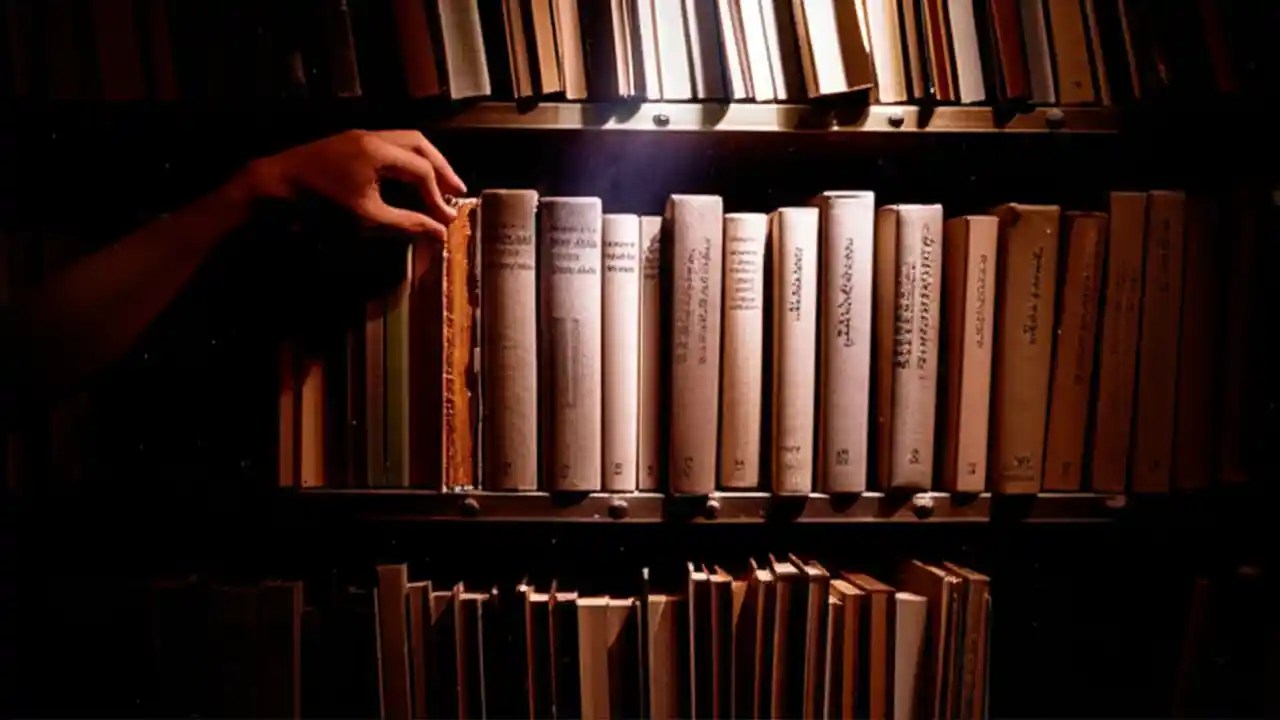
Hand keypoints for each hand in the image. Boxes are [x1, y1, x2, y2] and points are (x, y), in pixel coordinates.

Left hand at [241, 130, 466, 237]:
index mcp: (379, 151)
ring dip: (425, 161)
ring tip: (438, 184)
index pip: (421, 169)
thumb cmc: (320, 204)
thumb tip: (439, 232)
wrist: (276, 184)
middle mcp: (373, 136)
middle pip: (420, 144)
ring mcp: (360, 136)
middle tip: (456, 190)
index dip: (438, 195)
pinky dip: (406, 160)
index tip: (447, 218)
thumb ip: (406, 223)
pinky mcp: (350, 142)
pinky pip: (389, 145)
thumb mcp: (366, 218)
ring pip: (405, 140)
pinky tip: (409, 179)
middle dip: (441, 168)